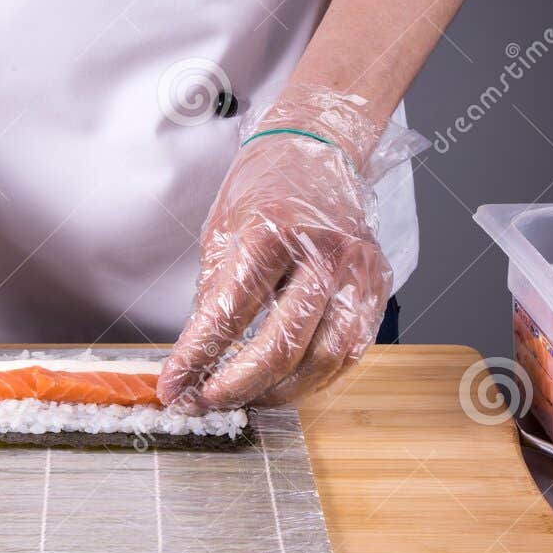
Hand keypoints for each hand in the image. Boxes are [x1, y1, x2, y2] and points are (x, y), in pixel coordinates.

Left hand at [159, 86, 411, 410]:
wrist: (316, 149)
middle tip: (206, 402)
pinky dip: (318, 376)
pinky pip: (353, 349)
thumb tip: (193, 360)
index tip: (173, 388)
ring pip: (327, 357)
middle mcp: (322, 252)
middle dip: (239, 387)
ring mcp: (358, 270)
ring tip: (247, 398)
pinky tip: (287, 381)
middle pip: (284, 345)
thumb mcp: (221, 233)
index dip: (197, 359)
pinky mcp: (378, 284)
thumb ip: (213, 297)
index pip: (230, 314)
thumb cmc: (263, 189)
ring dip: (283, 391)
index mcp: (272, 232)